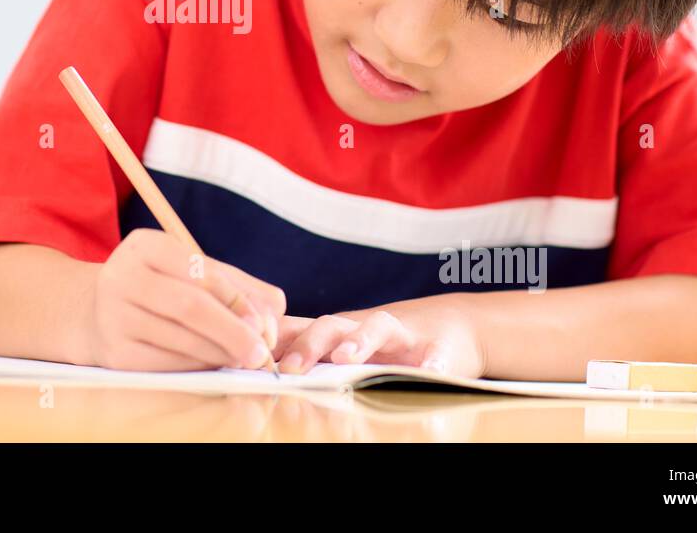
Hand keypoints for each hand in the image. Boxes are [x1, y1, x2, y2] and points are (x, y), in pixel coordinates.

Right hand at [86, 228, 286, 371]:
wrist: (95, 313)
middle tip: (262, 353)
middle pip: (190, 307)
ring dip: (221, 354)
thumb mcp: (191, 272)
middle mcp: (121, 276)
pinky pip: (167, 365)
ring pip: (181, 340)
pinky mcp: (115, 353)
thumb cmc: (159, 289)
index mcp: (144, 246)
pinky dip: (198, 367)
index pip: (199, 270)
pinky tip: (214, 366)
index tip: (264, 322)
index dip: (236, 299)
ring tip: (244, 360)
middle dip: (233, 332)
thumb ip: (236, 284)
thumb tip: (277, 307)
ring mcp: (113, 316)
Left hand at [273, 298, 486, 377]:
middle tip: (291, 368)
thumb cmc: (380, 346)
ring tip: (347, 358)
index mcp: (334, 334)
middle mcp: (362, 330)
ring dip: (360, 341)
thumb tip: (248, 361)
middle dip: (308, 345)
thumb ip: (299, 346)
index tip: (253, 361)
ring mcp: (400, 337)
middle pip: (330, 326)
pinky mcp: (438, 348)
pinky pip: (435, 354)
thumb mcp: (338, 344)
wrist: (448, 330)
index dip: (275, 343)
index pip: (297, 330)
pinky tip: (430, 370)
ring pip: (377, 328)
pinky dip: (433, 362)